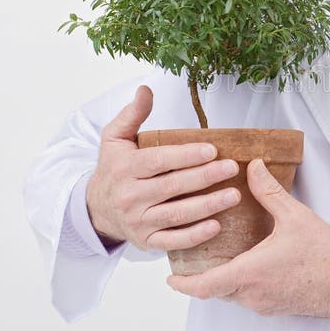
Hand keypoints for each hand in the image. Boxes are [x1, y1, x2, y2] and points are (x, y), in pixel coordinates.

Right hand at [85, 85, 241, 250]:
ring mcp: (139, 221)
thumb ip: (132, 114)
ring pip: (177, 215)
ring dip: (207, 206)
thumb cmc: (114, 168)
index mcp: (125, 168)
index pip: (159, 161)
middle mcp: (131, 196)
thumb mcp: (114, 138)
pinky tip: (216, 226)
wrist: (96, 209)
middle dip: (204, 177)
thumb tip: (145, 89)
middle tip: (232, 168)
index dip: (186, 156)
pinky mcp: (147, 241)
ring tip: (233, 196)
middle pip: (172, 187)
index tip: (212, 150)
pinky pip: (173, 241)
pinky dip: (194, 236)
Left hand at [167, 159, 329, 330]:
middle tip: (192, 255)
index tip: (169, 276)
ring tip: (220, 254)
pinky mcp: (276, 307)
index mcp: (250, 273)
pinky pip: (248, 296)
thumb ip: (269, 192)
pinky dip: (240, 282)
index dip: (182, 283)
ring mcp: (264, 304)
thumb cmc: (326, 256)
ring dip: (222, 277)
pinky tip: (250, 262)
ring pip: (232, 294)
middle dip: (200, 275)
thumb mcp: (296, 217)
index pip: (204, 286)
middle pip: (214, 290)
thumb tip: (253, 167)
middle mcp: (252, 294)